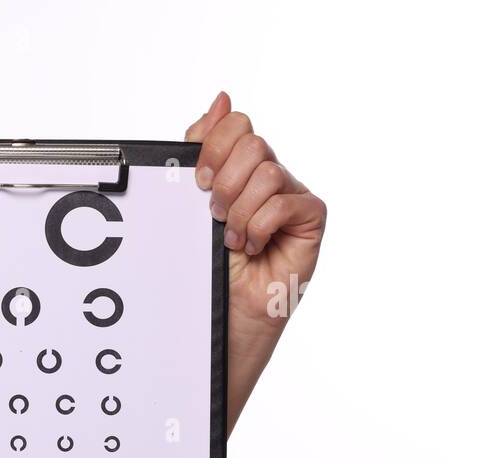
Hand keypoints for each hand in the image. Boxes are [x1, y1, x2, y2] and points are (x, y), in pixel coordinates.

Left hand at [185, 92, 326, 434]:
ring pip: (267, 171)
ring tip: (232, 237)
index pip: (235, 126)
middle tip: (213, 215)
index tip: (198, 180)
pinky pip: (287, 201)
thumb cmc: (207, 268)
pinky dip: (261, 224)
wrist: (222, 315)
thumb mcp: (192, 206)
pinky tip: (252, 246)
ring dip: (239, 209)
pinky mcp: (310, 220)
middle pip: (252, 142)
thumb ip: (202, 152)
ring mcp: (291, 197)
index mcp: (239, 169)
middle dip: (223, 180)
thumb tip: (220, 99)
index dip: (213, 146)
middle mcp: (267, 178)